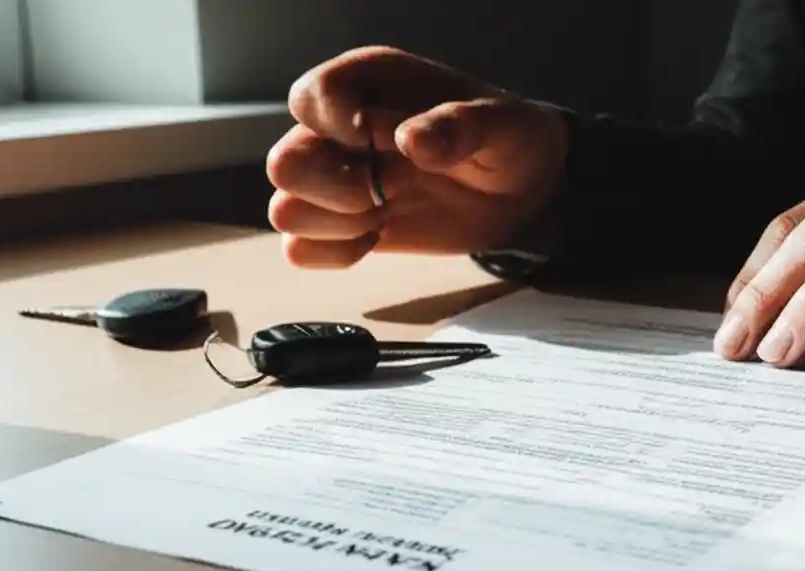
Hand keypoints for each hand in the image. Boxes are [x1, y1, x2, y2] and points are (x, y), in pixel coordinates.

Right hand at [266, 46, 568, 267]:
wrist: (520, 191)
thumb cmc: (505, 140)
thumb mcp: (501, 125)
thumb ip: (460, 125)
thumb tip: (411, 140)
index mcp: (369, 82)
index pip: (314, 97)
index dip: (342, 127)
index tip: (390, 143)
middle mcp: (338, 129)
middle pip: (284, 163)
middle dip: (336, 188)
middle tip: (390, 190)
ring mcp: (335, 180)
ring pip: (286, 211)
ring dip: (340, 223)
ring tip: (390, 211)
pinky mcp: (342, 226)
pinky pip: (301, 250)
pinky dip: (338, 253)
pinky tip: (379, 237)